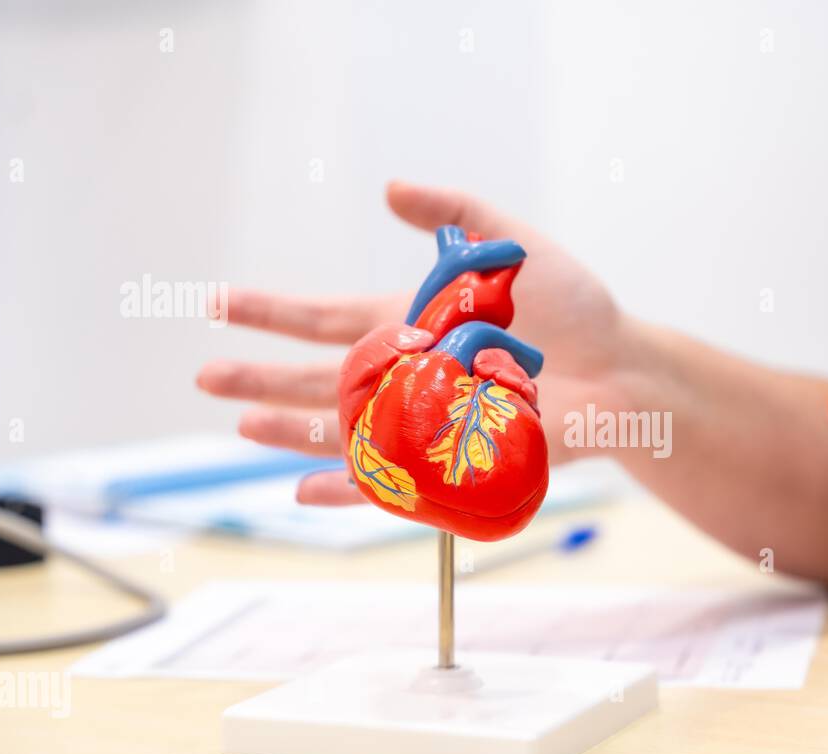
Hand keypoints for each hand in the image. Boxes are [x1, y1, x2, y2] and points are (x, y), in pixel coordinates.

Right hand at [196, 181, 625, 502]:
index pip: (325, 318)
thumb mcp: (511, 242)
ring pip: (343, 431)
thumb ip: (453, 211)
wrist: (622, 371)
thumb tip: (389, 188)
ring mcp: (426, 418)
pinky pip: (393, 481)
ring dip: (290, 432)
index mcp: (409, 322)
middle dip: (260, 379)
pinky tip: (305, 492)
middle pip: (318, 379)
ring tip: (242, 427)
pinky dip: (351, 489)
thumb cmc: (573, 309)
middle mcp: (407, 373)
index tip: (218, 304)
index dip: (272, 313)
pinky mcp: (454, 458)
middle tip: (205, 378)